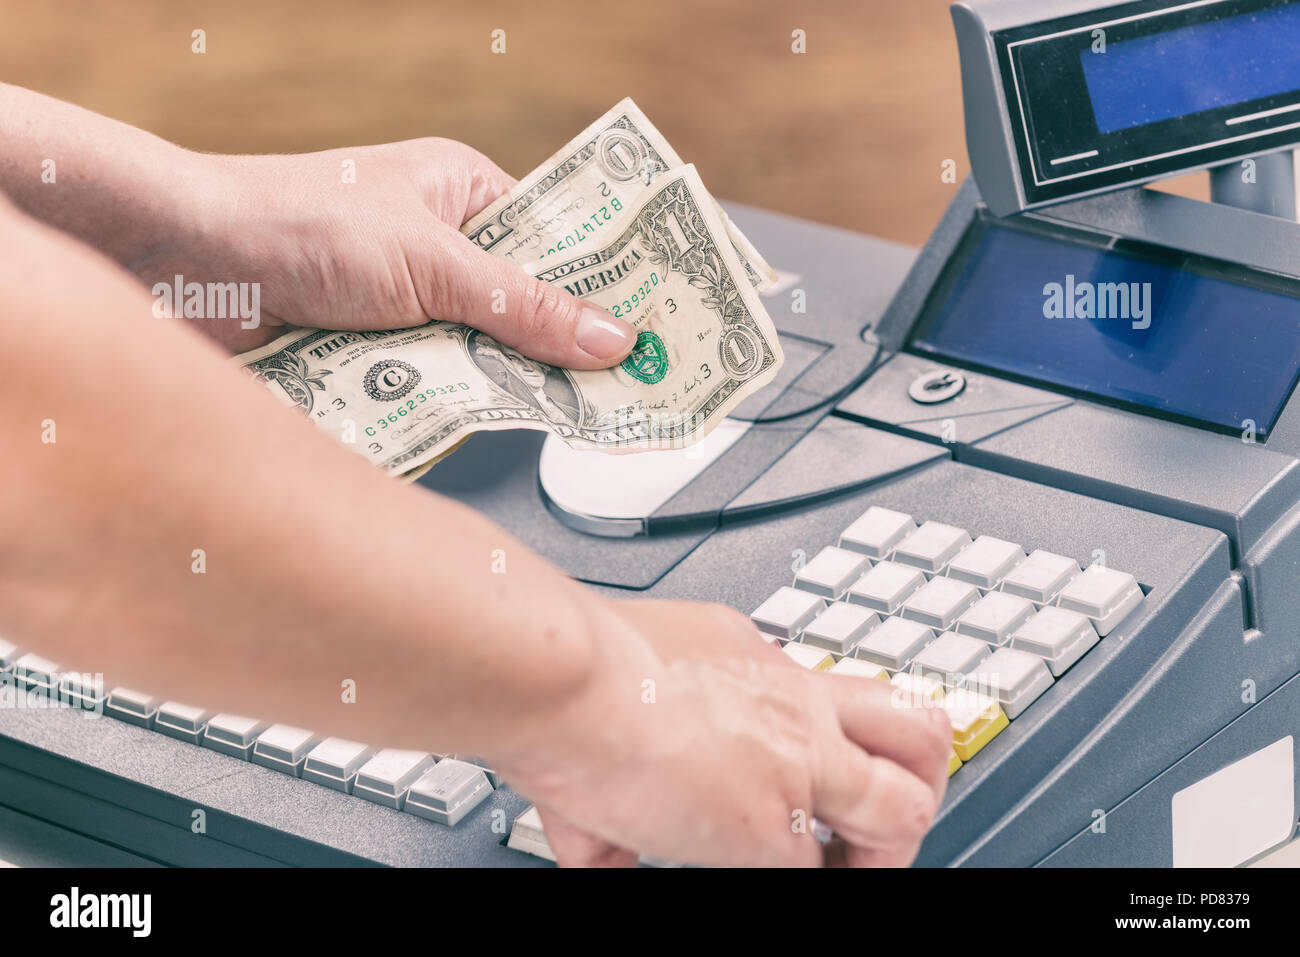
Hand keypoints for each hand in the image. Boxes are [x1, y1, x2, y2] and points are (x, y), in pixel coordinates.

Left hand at [133, 139, 637, 361]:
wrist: (180, 266)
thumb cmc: (294, 222)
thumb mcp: (431, 264)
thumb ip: (524, 309)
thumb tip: (611, 340)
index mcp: (465, 194)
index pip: (561, 239)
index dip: (610, 281)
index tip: (660, 325)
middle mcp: (440, 250)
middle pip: (526, 308)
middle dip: (560, 348)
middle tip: (620, 390)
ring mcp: (406, 306)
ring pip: (482, 357)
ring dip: (498, 381)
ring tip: (550, 410)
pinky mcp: (373, 356)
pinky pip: (433, 388)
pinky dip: (447, 404)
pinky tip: (469, 420)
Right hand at [492, 598, 951, 866]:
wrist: (564, 678)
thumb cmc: (568, 673)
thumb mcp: (612, 689)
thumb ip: (631, 752)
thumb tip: (603, 834)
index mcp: (749, 657)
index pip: (822, 696)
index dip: (832, 741)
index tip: (810, 770)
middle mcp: (790, 699)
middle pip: (915, 725)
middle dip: (918, 775)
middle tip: (882, 809)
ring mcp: (796, 762)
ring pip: (907, 804)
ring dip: (887, 845)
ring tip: (846, 865)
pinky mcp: (774, 828)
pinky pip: (817, 876)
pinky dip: (802, 883)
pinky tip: (752, 872)